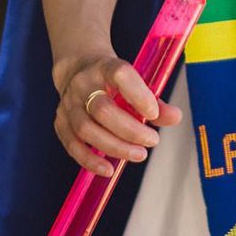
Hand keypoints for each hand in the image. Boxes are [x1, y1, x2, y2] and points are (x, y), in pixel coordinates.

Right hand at [54, 51, 182, 176]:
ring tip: (138, 155)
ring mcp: (69, 103)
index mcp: (105, 66)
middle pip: (102, 109)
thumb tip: (175, 117)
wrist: (78, 68)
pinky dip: (90, 160)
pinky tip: (109, 169)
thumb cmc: (113, 79)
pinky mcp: (60, 121)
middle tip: (152, 141)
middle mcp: (83, 84)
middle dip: (130, 130)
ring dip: (114, 147)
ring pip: (86, 129)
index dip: (138, 94)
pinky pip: (72, 144)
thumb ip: (155, 100)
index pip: (120, 74)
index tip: (154, 114)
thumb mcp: (135, 81)